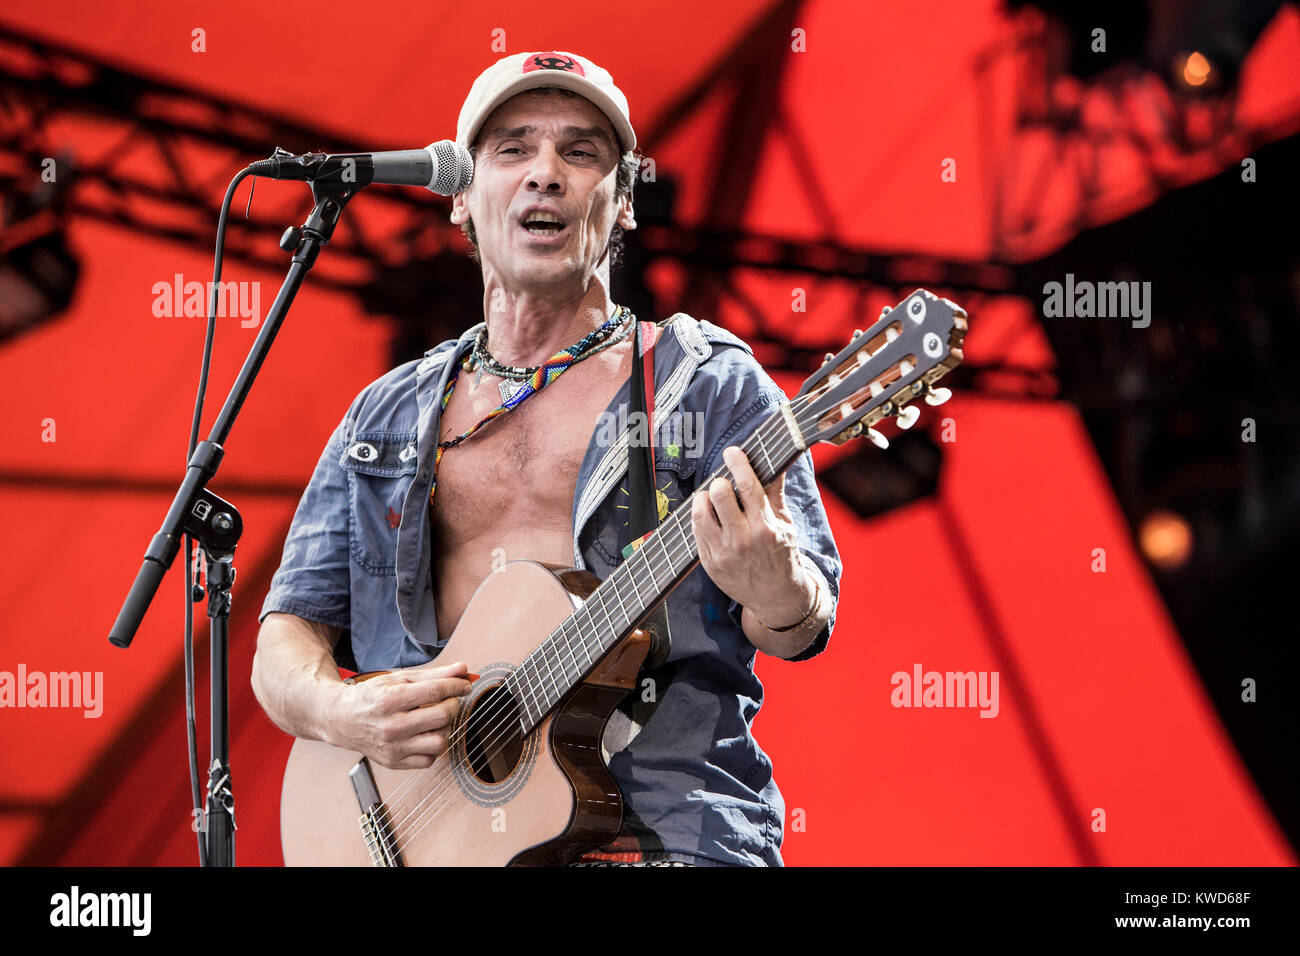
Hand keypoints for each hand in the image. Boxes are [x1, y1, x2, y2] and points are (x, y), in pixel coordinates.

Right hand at [326, 660, 475, 769]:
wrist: (342, 720)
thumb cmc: (373, 696)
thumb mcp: (400, 678)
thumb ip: (434, 675)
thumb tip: (464, 669)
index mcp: (390, 700)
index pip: (435, 692)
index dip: (456, 686)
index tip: (466, 684)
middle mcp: (391, 726)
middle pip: (441, 717)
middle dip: (453, 704)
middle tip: (449, 699)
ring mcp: (392, 747)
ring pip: (439, 741)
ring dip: (444, 728)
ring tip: (435, 718)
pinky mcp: (394, 762)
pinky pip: (429, 759)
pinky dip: (433, 747)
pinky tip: (425, 734)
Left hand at [692, 446, 811, 627]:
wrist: (775, 597)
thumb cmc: (782, 555)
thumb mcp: (785, 523)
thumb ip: (776, 492)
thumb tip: (778, 462)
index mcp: (765, 527)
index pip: (747, 486)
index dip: (737, 464)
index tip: (732, 452)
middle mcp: (743, 540)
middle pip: (719, 495)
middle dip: (719, 482)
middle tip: (724, 483)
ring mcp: (723, 553)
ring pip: (700, 513)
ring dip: (703, 499)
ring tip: (712, 498)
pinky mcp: (709, 563)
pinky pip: (696, 531)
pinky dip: (701, 518)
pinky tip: (710, 517)